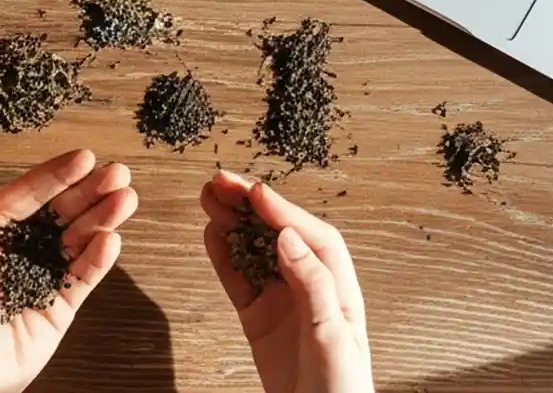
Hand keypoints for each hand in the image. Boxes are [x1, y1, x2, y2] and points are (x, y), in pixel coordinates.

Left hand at [0, 149, 137, 392]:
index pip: (28, 196)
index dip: (56, 176)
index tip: (84, 157)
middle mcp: (20, 249)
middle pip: (61, 212)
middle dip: (90, 191)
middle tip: (118, 172)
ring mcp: (43, 275)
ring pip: (78, 239)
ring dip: (102, 218)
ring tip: (126, 199)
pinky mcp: (60, 304)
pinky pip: (83, 277)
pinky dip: (99, 259)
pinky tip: (112, 241)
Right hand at [201, 171, 374, 392]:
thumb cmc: (342, 387)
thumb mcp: (333, 335)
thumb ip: (312, 285)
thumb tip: (288, 238)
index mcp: (337, 287)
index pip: (311, 236)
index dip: (284, 210)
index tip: (257, 192)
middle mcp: (309, 287)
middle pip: (278, 234)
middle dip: (251, 205)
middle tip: (222, 181)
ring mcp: (281, 301)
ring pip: (253, 251)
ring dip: (232, 223)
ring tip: (210, 196)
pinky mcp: (258, 319)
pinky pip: (237, 280)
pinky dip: (223, 257)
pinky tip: (211, 234)